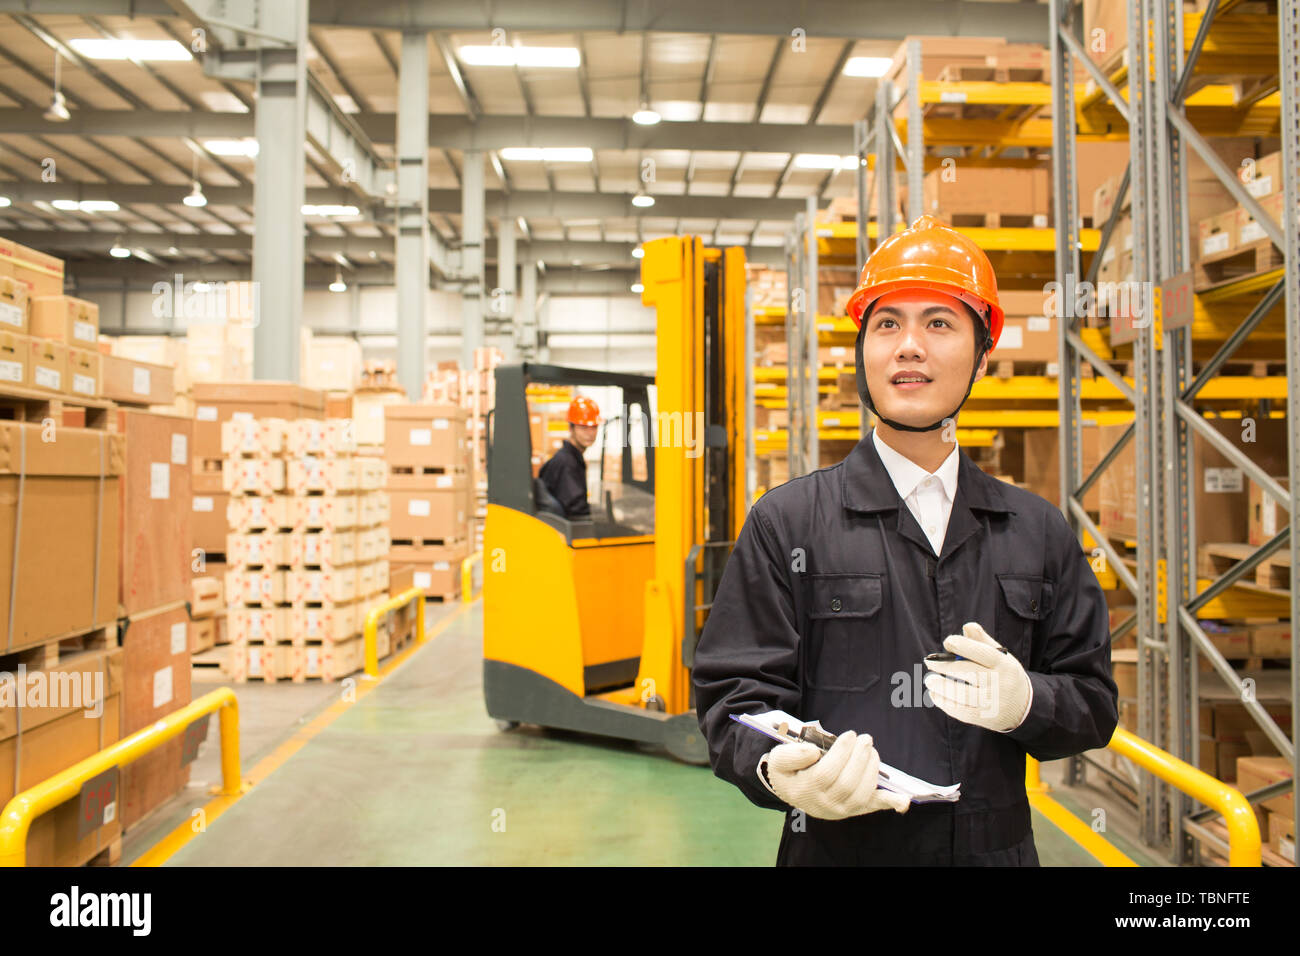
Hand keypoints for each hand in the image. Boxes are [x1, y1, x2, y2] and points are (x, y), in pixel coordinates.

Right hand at [758, 729, 910, 819]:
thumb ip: (791, 755)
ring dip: (871, 769)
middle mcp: (825, 804)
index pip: (827, 773)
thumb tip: (813, 752)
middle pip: (847, 783)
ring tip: (871, 750)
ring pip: (862, 793)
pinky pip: (873, 806)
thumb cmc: (789, 771)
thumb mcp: (778, 759)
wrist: (793, 791)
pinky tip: (903, 800)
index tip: (849, 735)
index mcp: (806, 790)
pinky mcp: (855, 809)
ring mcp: (842, 809)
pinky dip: (890, 803)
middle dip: (860, 758)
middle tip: (865, 738)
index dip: (841, 753)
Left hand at [923, 621, 1031, 731]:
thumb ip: (982, 642)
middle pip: (970, 673)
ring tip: (929, 680)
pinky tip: (935, 695)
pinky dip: (944, 703)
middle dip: (946, 667)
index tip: (948, 642)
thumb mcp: (1000, 657)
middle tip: (929, 662)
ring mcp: (992, 703)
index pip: (983, 653)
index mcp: (1005, 665)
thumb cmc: (1005, 675)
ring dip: (942, 687)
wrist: (1024, 708)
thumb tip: (967, 626)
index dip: (964, 646)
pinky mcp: (984, 718)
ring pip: (963, 694)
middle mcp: (1000, 684)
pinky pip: (961, 711)